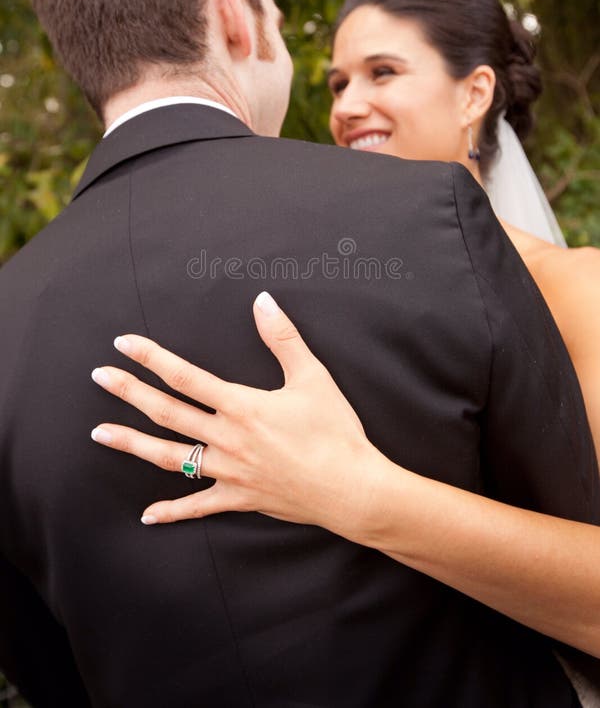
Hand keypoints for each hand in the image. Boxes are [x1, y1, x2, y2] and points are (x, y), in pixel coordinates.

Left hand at [91, 291, 384, 532]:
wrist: (352, 489)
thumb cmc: (336, 431)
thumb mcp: (313, 377)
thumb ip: (283, 338)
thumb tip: (263, 300)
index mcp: (242, 406)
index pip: (186, 376)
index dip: (152, 357)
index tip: (124, 344)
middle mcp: (227, 438)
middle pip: (168, 412)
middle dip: (130, 393)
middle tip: (98, 376)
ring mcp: (229, 472)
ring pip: (170, 457)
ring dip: (132, 444)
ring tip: (99, 433)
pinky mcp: (239, 498)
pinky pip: (198, 507)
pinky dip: (172, 511)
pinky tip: (147, 514)